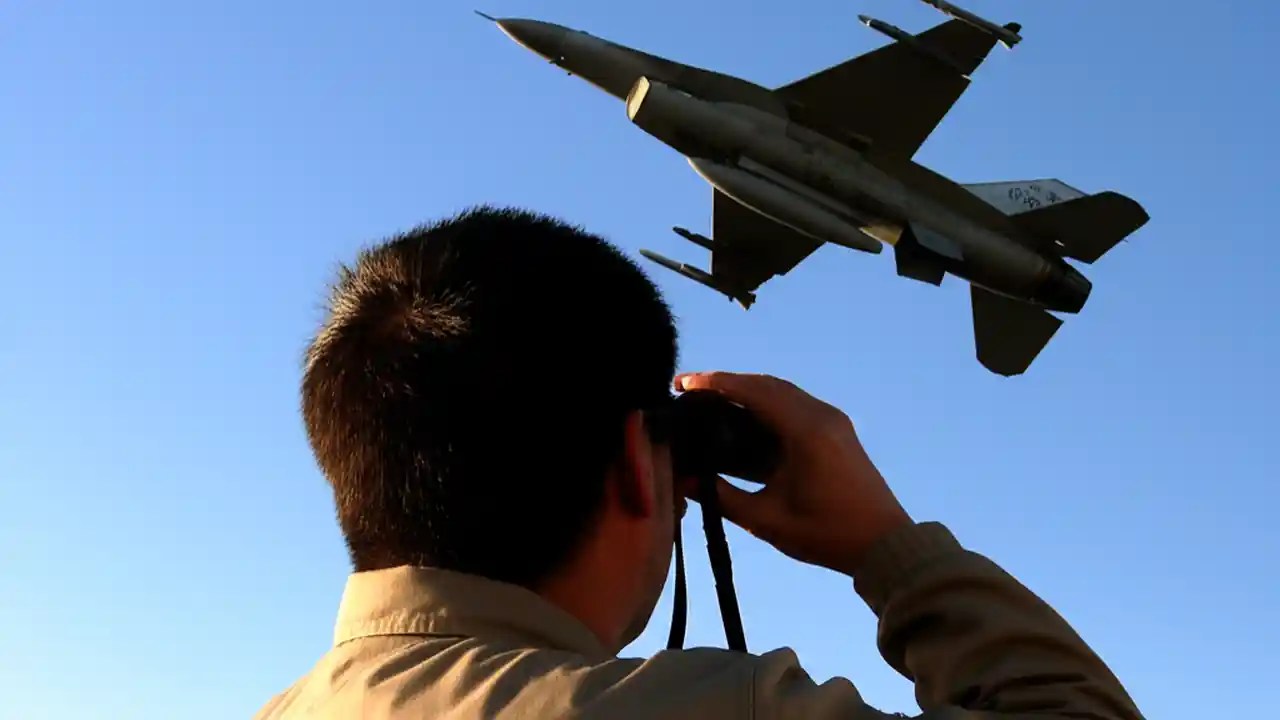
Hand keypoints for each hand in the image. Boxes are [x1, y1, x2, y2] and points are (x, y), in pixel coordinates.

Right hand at [675, 371, 911, 576]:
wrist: (883, 543)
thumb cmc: (825, 533)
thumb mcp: (767, 520)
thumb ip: (722, 497)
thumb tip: (682, 481)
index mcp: (805, 432)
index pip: (752, 392)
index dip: (714, 384)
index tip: (683, 383)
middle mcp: (820, 415)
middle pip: (766, 384)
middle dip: (727, 384)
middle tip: (690, 392)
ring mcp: (832, 419)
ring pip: (782, 391)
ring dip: (747, 391)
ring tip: (711, 401)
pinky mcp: (837, 428)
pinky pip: (795, 403)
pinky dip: (766, 402)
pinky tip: (745, 416)